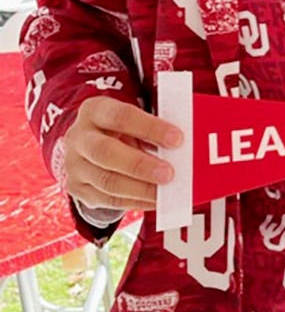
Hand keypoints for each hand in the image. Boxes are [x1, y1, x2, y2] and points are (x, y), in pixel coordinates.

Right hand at [62, 96, 182, 211]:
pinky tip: (155, 200)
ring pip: (107, 181)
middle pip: (105, 152)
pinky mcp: (77, 188)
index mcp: (94, 111)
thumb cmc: (119, 130)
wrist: (88, 146)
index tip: (177, 138)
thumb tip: (183, 146)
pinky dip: (136, 201)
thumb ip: (153, 129)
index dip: (150, 128)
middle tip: (169, 173)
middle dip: (140, 165)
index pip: (121, 116)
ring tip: (165, 191)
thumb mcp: (132, 120)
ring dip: (140, 188)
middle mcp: (79, 137)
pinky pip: (108, 200)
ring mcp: (74, 165)